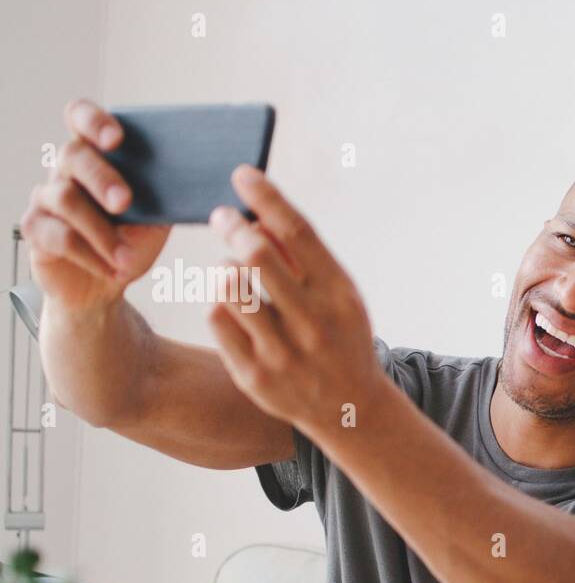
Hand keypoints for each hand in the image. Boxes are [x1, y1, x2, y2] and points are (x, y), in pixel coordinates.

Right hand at [20, 99, 169, 310]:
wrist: (107, 283)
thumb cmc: (132, 242)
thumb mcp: (156, 219)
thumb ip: (165, 196)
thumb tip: (195, 179)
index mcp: (97, 156)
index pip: (81, 118)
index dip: (93, 121)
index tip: (117, 138)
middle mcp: (66, 170)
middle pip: (73, 155)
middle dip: (102, 178)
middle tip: (125, 203)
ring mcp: (46, 197)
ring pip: (65, 199)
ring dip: (101, 231)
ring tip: (127, 258)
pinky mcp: (35, 229)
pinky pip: (58, 236)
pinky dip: (90, 255)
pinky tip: (112, 271)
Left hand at [207, 165, 385, 431]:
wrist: (350, 408)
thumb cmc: (339, 337)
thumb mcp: (337, 295)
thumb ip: (302, 258)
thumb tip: (258, 215)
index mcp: (339, 295)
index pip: (298, 234)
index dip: (267, 197)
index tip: (242, 174)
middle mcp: (314, 323)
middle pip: (256, 255)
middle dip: (233, 225)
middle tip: (222, 216)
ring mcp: (283, 353)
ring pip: (229, 286)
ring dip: (224, 268)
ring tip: (232, 271)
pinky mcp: (254, 376)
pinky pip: (217, 319)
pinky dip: (219, 304)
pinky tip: (232, 307)